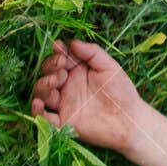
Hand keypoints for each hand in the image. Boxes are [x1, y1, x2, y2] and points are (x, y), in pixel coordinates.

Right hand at [30, 38, 146, 155]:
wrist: (129, 120)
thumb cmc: (122, 91)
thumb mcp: (109, 66)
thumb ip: (92, 52)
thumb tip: (72, 42)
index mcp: (77, 71)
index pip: (59, 59)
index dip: (56, 53)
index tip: (60, 50)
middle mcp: (68, 87)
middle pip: (47, 73)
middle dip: (50, 67)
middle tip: (62, 68)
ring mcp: (64, 104)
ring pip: (42, 93)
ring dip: (43, 85)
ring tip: (55, 82)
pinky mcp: (63, 123)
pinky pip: (44, 118)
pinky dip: (37, 111)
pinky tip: (38, 103)